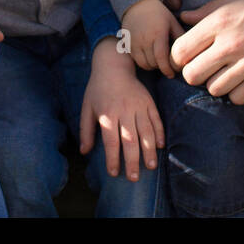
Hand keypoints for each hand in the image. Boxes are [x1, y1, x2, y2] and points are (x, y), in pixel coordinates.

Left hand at [79, 39, 163, 180]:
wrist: (113, 65)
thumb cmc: (97, 89)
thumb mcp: (87, 108)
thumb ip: (85, 130)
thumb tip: (84, 152)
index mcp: (107, 113)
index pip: (111, 141)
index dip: (112, 158)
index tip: (114, 173)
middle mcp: (124, 111)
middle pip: (130, 140)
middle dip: (132, 160)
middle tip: (134, 178)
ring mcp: (138, 106)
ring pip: (146, 132)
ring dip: (149, 151)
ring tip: (151, 166)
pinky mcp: (148, 102)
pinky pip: (156, 119)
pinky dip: (159, 133)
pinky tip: (160, 146)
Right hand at [121, 0, 182, 76]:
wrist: (138, 4)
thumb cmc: (159, 14)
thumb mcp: (173, 22)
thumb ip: (180, 37)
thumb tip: (189, 53)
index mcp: (158, 33)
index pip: (161, 58)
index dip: (167, 69)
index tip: (172, 74)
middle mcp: (144, 39)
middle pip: (153, 63)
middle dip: (162, 68)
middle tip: (168, 66)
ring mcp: (134, 42)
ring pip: (144, 64)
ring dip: (152, 66)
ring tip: (159, 61)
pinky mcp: (127, 44)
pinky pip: (136, 60)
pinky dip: (143, 62)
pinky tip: (150, 57)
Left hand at [171, 0, 243, 103]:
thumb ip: (209, 10)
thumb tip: (183, 17)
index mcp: (220, 20)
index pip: (180, 50)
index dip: (180, 57)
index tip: (189, 56)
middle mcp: (231, 43)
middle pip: (192, 75)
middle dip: (194, 73)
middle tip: (206, 67)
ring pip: (213, 89)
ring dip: (217, 83)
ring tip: (227, 72)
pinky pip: (238, 98)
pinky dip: (237, 93)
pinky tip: (243, 79)